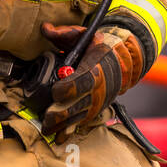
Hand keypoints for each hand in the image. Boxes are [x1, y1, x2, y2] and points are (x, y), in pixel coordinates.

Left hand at [38, 22, 145, 136]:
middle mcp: (100, 87)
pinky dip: (71, 130)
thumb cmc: (96, 46)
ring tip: (47, 130)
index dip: (69, 88)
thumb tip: (45, 28)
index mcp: (97, 66)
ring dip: (63, 125)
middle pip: (80, 104)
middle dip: (62, 113)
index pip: (85, 81)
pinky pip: (83, 122)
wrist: (121, 59)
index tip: (55, 91)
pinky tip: (59, 137)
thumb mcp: (82, 34)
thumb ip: (63, 33)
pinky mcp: (96, 109)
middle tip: (46, 118)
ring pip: (80, 116)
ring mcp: (99, 100)